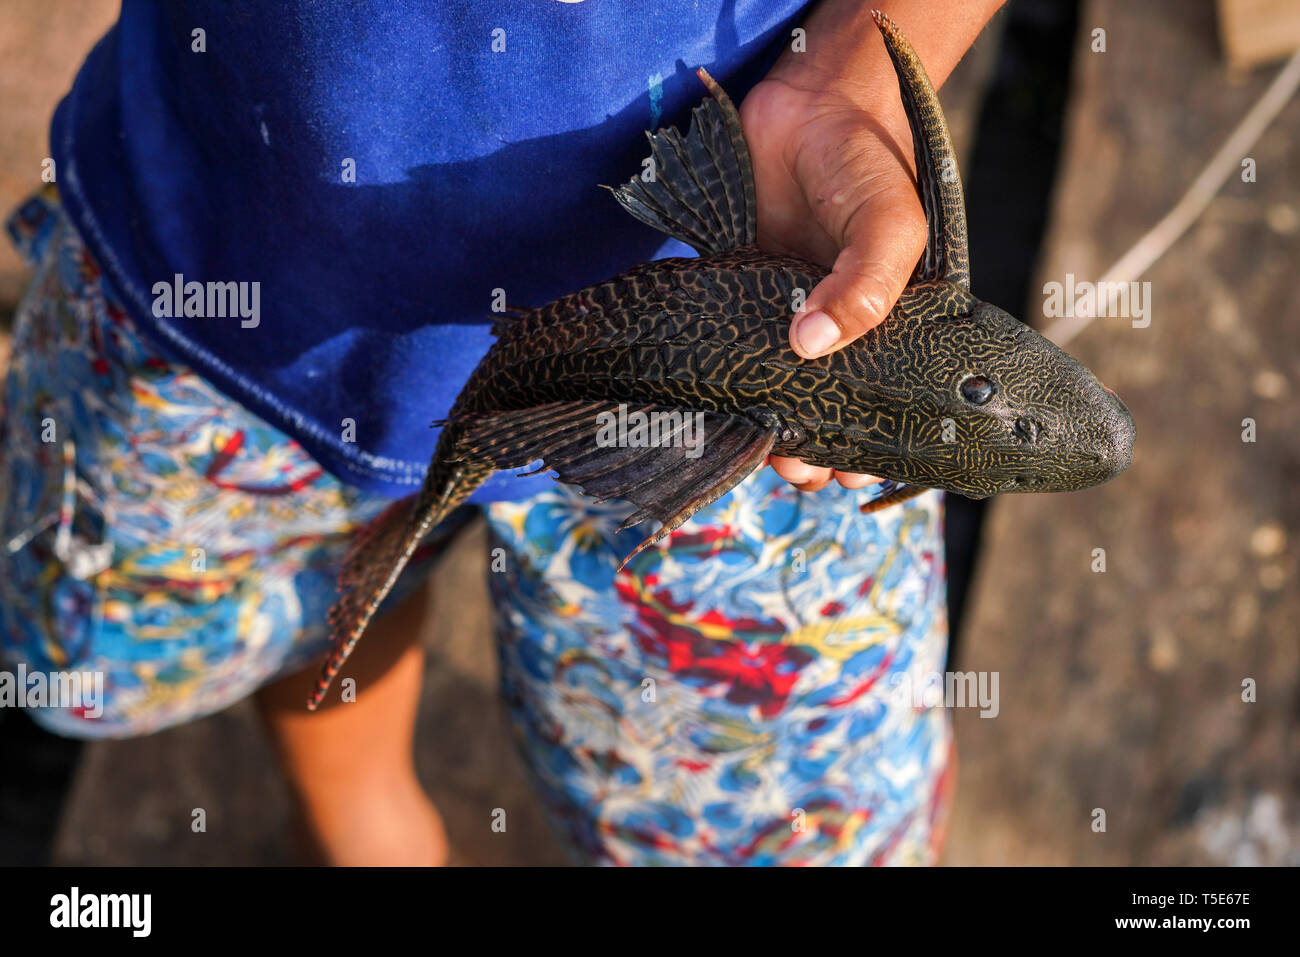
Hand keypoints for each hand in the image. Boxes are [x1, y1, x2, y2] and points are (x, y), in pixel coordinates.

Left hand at [740, 74, 926, 491]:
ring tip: (757, 444)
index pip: (888, 406)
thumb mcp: (890, 229)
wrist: (809, 106)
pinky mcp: (736, 297)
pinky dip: (718, 382)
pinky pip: (725, 352)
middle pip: (827, 414)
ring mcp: (784, 320)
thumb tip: (808, 347)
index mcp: (889, 329)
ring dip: (764, 427)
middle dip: (814, 451)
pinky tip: (711, 405)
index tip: (851, 472)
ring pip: (773, 395)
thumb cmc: (868, 167)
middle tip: (797, 464)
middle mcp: (837, 335)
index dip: (874, 447)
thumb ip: (864, 290)